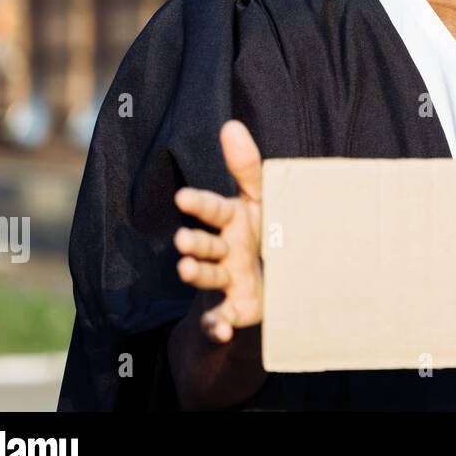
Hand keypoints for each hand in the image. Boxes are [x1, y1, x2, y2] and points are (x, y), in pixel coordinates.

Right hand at [173, 119, 263, 340]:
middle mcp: (224, 250)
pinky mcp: (234, 309)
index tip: (183, 198)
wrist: (272, 278)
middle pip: (206, 245)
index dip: (199, 204)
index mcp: (233, 220)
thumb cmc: (264, 229)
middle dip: (194, 243)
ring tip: (186, 269)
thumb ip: (247, 165)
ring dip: (197, 274)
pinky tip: (221, 332)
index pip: (214, 209)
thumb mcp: (262, 196)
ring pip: (209, 277)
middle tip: (182, 242)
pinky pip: (222, 320)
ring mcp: (227, 280)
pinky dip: (218, 328)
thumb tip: (230, 124)